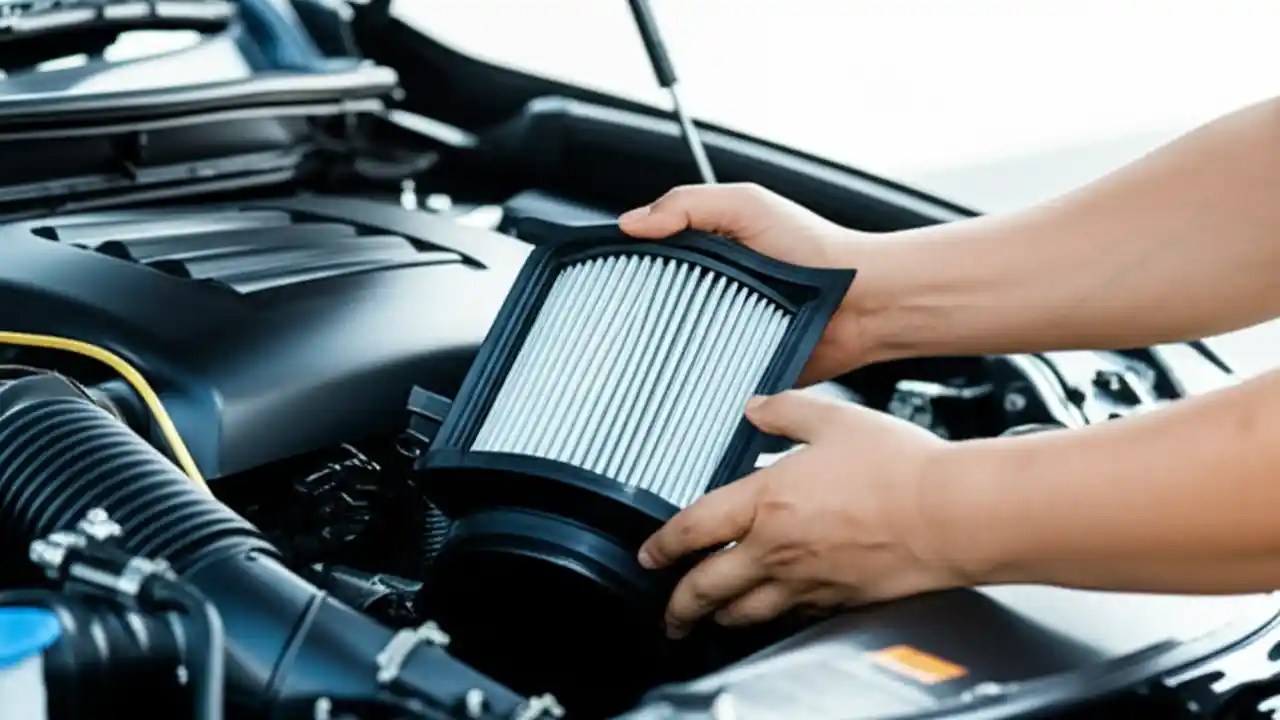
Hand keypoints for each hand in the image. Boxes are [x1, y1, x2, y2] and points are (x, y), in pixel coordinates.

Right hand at [619, 183, 876, 383]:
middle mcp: (711, 292)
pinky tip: (673, 379)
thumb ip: (689, 204)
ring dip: (659, 349)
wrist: (864, 305)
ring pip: (673, 344)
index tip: (595, 275)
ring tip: (635, 356)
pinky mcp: (736, 367)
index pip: (649, 259)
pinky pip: (702, 377)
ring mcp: (723, 331)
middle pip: (653, 305)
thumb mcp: (747, 205)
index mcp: (708, 251)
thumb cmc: (816, 248)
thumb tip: (630, 222)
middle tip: (611, 323)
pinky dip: (688, 378)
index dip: (622, 265)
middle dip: (633, 314)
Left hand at [637, 390, 971, 637]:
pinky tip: (772, 611)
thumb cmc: (898, 468)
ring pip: (746, 613)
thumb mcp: (833, 419)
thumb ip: (786, 410)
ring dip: (719, 617)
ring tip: (709, 618)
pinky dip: (772, 618)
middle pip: (708, 588)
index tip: (649, 555)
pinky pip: (791, 617)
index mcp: (765, 503)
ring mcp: (807, 582)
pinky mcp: (837, 600)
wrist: (949, 515)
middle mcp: (777, 550)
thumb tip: (756, 405)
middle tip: (669, 613)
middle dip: (680, 604)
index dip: (663, 545)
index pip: (694, 530)